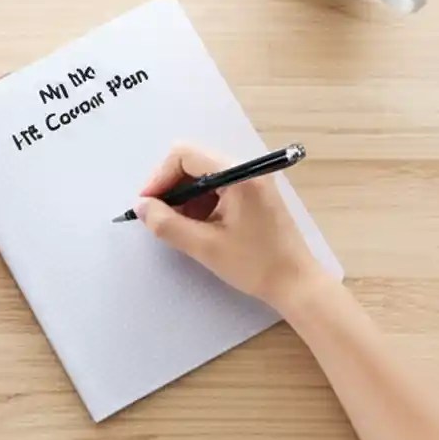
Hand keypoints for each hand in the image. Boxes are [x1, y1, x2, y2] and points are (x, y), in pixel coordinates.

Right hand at [137, 144, 329, 311]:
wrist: (297, 284)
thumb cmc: (255, 265)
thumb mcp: (204, 246)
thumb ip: (166, 224)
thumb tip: (140, 206)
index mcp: (238, 175)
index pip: (184, 155)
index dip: (159, 177)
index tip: (146, 204)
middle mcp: (246, 169)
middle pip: (192, 161)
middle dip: (170, 187)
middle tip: (157, 215)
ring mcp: (252, 180)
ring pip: (202, 174)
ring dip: (183, 196)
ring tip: (178, 225)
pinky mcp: (253, 193)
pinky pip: (216, 186)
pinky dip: (199, 202)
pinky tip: (197, 226)